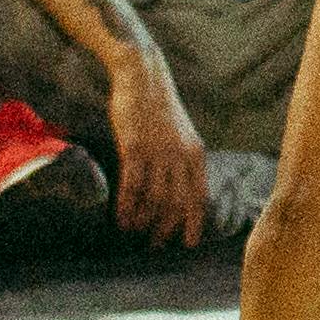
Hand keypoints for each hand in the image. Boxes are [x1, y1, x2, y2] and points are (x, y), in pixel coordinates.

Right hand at [113, 78, 213, 245]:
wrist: (142, 74)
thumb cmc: (158, 106)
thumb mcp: (181, 133)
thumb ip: (183, 159)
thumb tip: (180, 188)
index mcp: (195, 152)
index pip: (199, 196)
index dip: (194, 223)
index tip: (188, 243)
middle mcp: (180, 155)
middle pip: (176, 204)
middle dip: (166, 229)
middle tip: (154, 244)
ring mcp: (157, 152)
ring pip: (153, 199)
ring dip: (143, 221)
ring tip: (133, 232)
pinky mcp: (134, 147)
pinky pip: (132, 186)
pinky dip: (126, 207)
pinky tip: (121, 219)